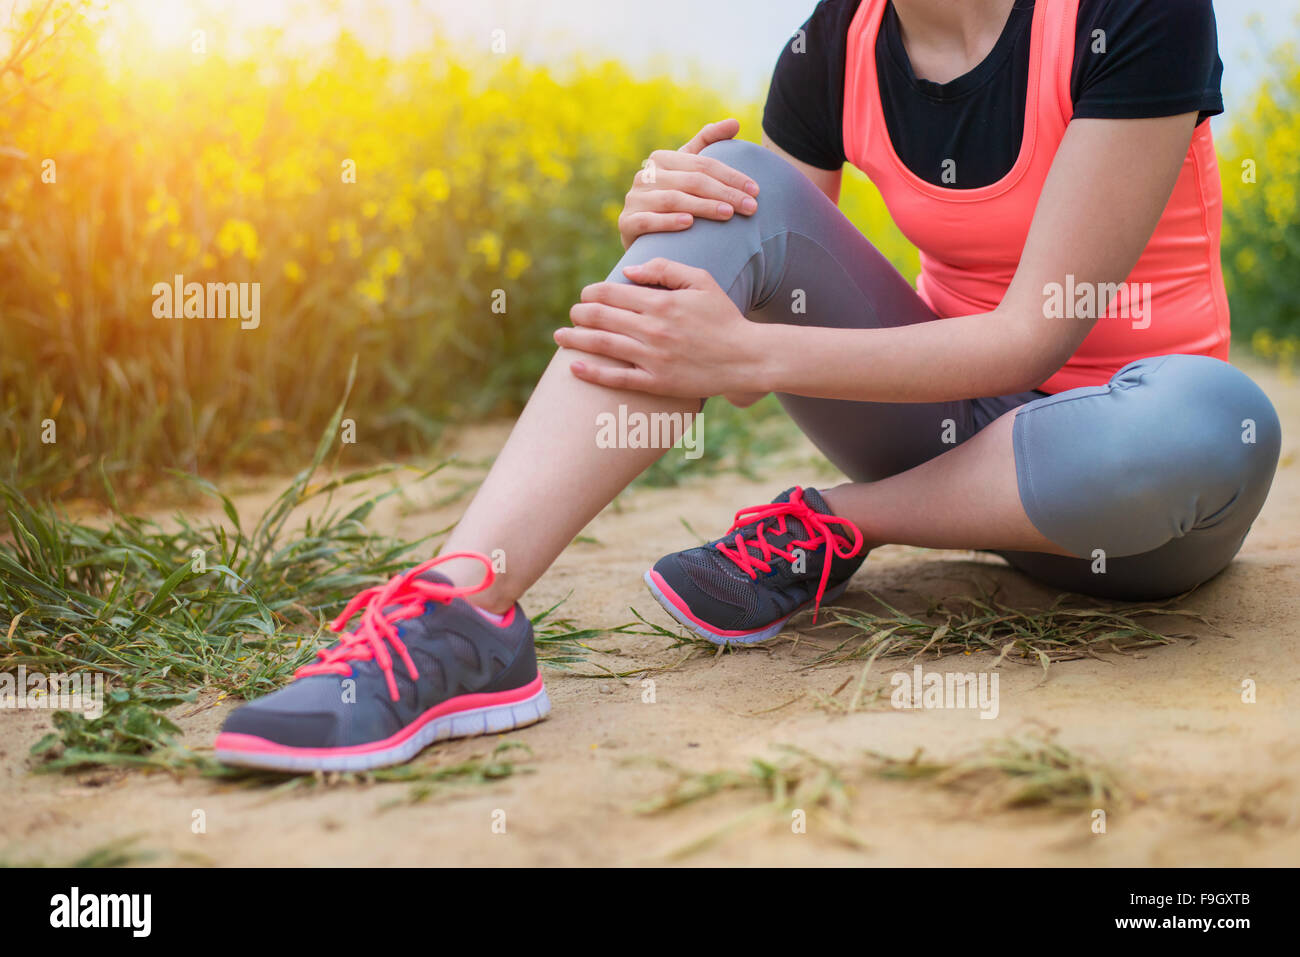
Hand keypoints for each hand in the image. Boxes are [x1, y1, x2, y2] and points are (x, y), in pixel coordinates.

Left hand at [556, 258, 766, 398]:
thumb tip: (628, 271)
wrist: (746, 357)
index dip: (592, 292)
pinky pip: (616, 378)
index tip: (586, 295)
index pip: (611, 293)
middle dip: (580, 313)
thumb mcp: (701, 281)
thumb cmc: (724, 317)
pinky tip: (574, 368)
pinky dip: (592, 372)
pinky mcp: (656, 382)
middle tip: (573, 313)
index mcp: (661, 301)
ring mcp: (652, 357)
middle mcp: (652, 328)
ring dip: (575, 339)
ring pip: (602, 345)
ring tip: (560, 336)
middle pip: (600, 317)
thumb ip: (665, 269)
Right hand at [618, 119, 759, 249]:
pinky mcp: (626, 223)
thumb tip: (735, 122)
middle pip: (692, 181)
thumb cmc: (672, 199)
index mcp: (662, 159)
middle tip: (750, 208)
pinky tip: (689, 223)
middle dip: (725, 193)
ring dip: (703, 207)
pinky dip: (669, 221)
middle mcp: (645, 176)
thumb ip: (708, 143)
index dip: (731, 176)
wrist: (641, 235)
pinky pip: (648, 220)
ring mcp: (634, 199)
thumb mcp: (687, 170)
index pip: (703, 164)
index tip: (756, 191)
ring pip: (673, 200)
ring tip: (728, 214)